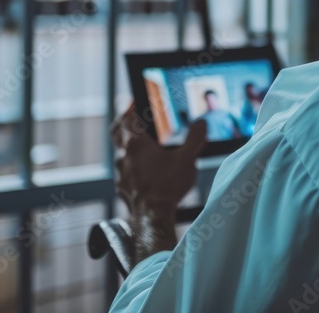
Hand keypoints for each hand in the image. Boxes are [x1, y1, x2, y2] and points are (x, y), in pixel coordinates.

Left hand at [110, 103, 206, 262]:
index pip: (126, 118)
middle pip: (116, 132)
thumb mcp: (187, 159)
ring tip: (141, 144)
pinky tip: (141, 169)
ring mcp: (121, 172)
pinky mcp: (122, 187)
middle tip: (130, 117)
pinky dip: (130, 163)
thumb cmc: (168, 186)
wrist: (152, 216)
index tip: (134, 102)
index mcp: (137, 144)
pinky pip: (123, 170)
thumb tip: (201, 123)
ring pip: (119, 151)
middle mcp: (124, 155)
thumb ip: (194, 138)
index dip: (129, 108)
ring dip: (126, 144)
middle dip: (123, 122)